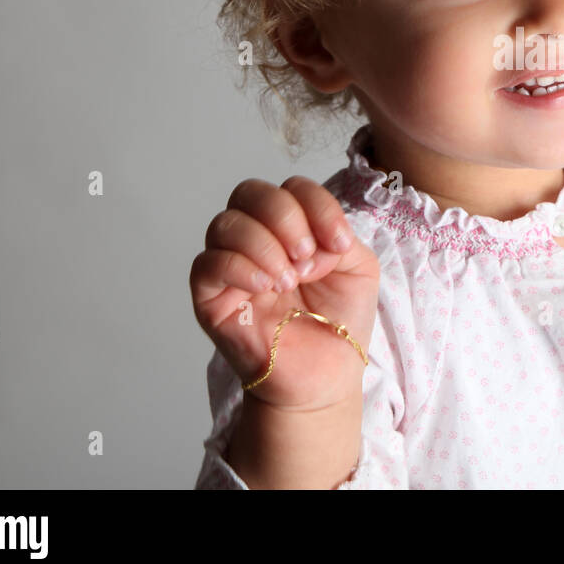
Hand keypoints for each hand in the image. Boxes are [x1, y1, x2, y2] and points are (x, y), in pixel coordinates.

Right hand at [189, 177, 379, 411]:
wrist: (324, 374)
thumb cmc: (338, 321)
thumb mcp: (357, 266)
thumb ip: (338, 234)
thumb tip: (310, 233)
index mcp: (290, 227)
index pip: (291, 189)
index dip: (316, 205)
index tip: (339, 242)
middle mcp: (256, 238)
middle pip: (250, 192)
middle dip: (285, 217)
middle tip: (307, 256)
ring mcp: (230, 266)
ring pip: (226, 223)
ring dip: (264, 245)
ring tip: (289, 280)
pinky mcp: (210, 297)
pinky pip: (207, 263)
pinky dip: (239, 267)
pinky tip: (266, 287)